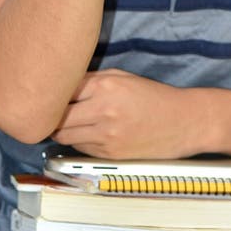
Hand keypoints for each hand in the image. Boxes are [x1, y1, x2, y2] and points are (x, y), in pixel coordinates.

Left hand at [51, 68, 207, 158]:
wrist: (183, 122)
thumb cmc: (153, 96)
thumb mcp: (122, 77)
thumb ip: (92, 80)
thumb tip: (62, 86)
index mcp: (105, 85)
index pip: (62, 90)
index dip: (51, 92)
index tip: (47, 93)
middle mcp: (103, 110)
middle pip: (57, 116)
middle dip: (50, 114)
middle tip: (49, 110)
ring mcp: (106, 135)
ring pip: (63, 136)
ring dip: (61, 130)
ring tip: (67, 123)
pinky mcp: (109, 153)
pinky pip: (80, 148)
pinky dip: (78, 141)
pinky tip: (88, 133)